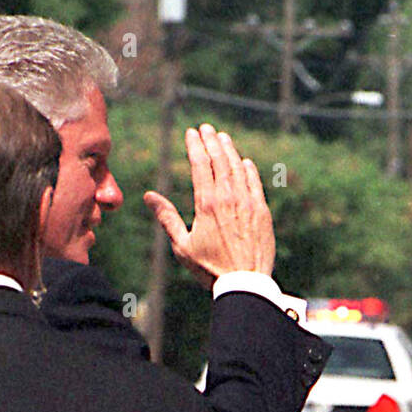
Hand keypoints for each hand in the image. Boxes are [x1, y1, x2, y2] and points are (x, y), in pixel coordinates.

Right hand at [143, 125, 274, 288]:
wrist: (245, 284)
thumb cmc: (210, 269)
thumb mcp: (182, 246)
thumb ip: (167, 218)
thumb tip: (148, 196)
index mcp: (206, 204)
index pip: (200, 164)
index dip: (195, 145)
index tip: (191, 133)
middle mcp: (228, 198)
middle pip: (220, 160)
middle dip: (212, 141)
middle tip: (207, 128)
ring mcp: (248, 204)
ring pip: (239, 168)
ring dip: (230, 150)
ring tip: (223, 138)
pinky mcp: (262, 213)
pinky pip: (255, 184)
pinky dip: (249, 170)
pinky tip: (245, 162)